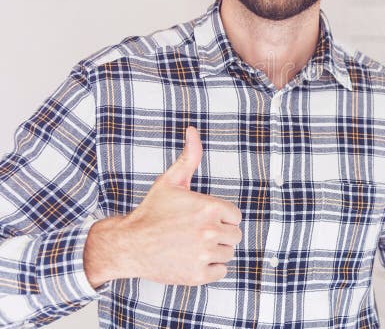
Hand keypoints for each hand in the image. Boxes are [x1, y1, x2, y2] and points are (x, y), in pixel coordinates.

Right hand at [86, 126, 242, 286]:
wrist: (128, 245)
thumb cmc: (151, 212)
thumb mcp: (171, 181)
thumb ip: (189, 156)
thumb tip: (192, 130)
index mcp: (210, 208)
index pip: (235, 216)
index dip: (220, 217)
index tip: (202, 219)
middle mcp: (210, 231)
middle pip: (234, 236)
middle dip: (219, 235)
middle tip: (195, 234)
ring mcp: (204, 255)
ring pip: (228, 254)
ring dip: (214, 252)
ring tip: (192, 246)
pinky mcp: (198, 276)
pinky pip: (220, 272)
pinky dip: (209, 269)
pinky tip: (191, 260)